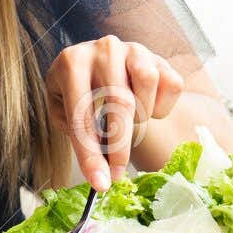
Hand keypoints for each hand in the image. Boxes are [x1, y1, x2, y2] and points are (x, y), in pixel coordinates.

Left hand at [45, 35, 183, 190]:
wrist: (102, 63)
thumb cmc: (80, 91)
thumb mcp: (61, 106)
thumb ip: (73, 130)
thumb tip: (98, 164)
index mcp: (71, 62)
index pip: (82, 115)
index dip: (91, 155)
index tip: (100, 183)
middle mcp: (104, 48)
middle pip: (119, 104)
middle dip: (120, 147)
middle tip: (118, 174)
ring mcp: (135, 49)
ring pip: (147, 88)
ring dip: (141, 115)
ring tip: (128, 119)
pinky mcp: (159, 56)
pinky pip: (171, 87)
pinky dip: (161, 106)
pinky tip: (146, 105)